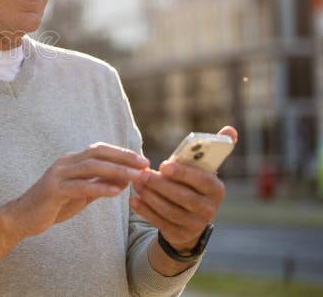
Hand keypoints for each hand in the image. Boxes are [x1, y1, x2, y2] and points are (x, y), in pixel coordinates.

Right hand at [5, 142, 149, 239]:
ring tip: (136, 177)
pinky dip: (100, 187)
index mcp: (71, 161)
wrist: (23, 217)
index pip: (99, 150)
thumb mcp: (80, 194)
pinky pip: (80, 186)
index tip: (142, 160)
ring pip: (91, 166)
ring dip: (117, 170)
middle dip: (123, 156)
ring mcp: (58, 175)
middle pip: (97, 152)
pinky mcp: (54, 190)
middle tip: (145, 164)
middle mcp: (65, 163)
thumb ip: (99, 184)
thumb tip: (124, 178)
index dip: (121, 153)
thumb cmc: (53, 205)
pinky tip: (116, 192)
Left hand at [130, 126, 237, 251]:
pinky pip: (160, 222)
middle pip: (184, 197)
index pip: (203, 181)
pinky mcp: (179, 234)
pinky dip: (145, 210)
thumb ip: (212, 149)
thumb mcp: (202, 169)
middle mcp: (209, 209)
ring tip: (136, 183)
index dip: (184, 174)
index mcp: (216, 190)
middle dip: (160, 185)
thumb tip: (230, 129)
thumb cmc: (192, 184)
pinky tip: (133, 199)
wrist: (190, 217)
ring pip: (169, 210)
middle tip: (142, 174)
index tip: (163, 165)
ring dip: (150, 196)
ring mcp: (195, 224)